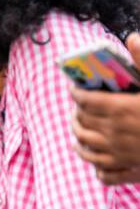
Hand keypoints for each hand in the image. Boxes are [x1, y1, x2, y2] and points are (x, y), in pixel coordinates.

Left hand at [71, 34, 139, 185]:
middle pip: (82, 122)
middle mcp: (114, 132)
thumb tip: (132, 38)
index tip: (75, 88)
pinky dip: (92, 161)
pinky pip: (101, 170)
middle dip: (76, 112)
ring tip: (78, 128)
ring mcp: (119, 153)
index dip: (77, 93)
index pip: (85, 100)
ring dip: (78, 135)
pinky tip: (91, 155)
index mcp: (121, 108)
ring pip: (84, 146)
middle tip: (77, 106)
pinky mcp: (128, 168)